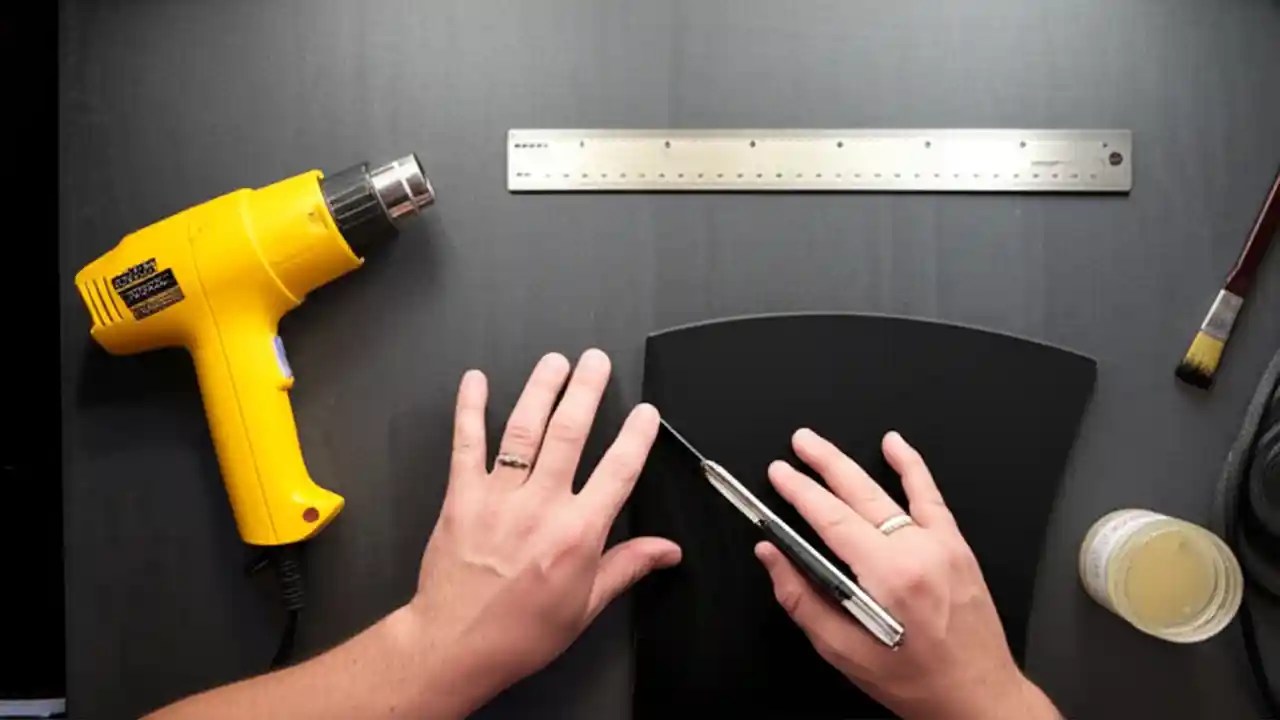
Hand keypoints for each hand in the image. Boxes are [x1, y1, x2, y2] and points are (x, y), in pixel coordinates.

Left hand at [401, 349, 680, 715]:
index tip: (646, 412)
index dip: (636, 436)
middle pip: (570, 434)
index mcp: (577, 534)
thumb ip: (627, 566)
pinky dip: (470, 409)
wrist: (456, 645)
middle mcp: (540, 506)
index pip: (617, 471)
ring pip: (524, 430)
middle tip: (597, 361)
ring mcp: (498, 497)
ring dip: (541, 390)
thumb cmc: (521, 632)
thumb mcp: (586, 606)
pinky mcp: (461, 496)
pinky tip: (475, 381)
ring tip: (555, 361)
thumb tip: (668, 550)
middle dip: (586, 391)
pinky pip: (466, 444)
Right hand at [754, 429, 1057, 719]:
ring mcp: (941, 545)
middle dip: (821, 465)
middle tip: (796, 445)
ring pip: (888, 491)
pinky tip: (895, 445)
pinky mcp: (957, 546)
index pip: (832, 519)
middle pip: (858, 495)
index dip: (801, 492)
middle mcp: (918, 552)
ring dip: (851, 463)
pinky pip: (931, 496)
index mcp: (888, 578)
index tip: (779, 474)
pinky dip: (912, 467)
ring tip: (821, 445)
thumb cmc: (916, 682)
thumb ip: (801, 600)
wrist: (977, 695)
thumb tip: (772, 558)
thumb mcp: (844, 652)